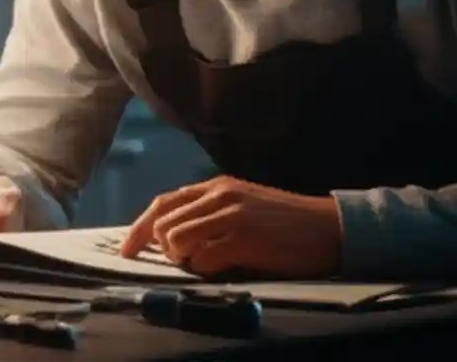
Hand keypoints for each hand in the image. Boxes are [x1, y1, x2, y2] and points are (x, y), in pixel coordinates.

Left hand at [118, 175, 341, 278]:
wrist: (330, 229)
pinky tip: (223, 268)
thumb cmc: (287, 225)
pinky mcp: (243, 237)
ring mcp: (230, 215)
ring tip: (208, 263)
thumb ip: (211, 215)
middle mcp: (219, 195)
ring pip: (176, 240)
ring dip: (183, 259)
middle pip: (163, 222)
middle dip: (162, 249)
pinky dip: (204, 269)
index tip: (126, 250)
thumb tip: (173, 239)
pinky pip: (202, 259)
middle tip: (183, 262)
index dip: (140, 228)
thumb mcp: (244, 207)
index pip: (163, 203)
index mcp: (216, 187)